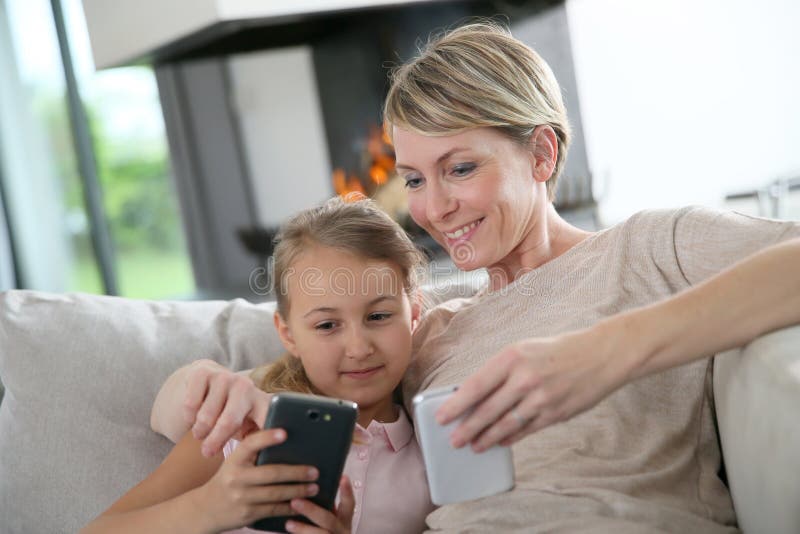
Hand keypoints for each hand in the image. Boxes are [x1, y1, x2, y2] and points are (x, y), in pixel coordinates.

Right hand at [183, 361, 271, 456]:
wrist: (208, 380)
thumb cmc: (231, 412)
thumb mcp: (247, 424)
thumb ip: (256, 439)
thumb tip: (262, 463)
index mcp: (261, 401)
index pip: (269, 418)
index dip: (271, 432)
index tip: (278, 440)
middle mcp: (245, 386)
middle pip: (229, 421)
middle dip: (216, 441)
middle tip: (207, 453)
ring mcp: (225, 377)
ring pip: (206, 416)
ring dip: (200, 431)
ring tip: (200, 434)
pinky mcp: (203, 372)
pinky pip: (191, 405)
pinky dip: (188, 418)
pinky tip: (193, 418)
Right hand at [198, 429, 319, 530]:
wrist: (206, 508)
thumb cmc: (230, 479)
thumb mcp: (236, 463)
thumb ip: (255, 456)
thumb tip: (290, 446)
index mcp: (235, 460)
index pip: (250, 444)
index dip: (267, 438)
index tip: (285, 433)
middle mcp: (236, 477)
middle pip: (271, 473)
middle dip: (296, 472)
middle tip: (314, 471)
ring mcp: (241, 497)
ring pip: (276, 494)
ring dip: (298, 491)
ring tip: (314, 487)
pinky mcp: (247, 514)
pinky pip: (273, 510)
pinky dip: (290, 507)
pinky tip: (302, 504)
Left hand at [285, 476, 354, 533]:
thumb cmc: (322, 531)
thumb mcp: (328, 520)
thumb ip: (323, 507)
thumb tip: (306, 489)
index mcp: (344, 520)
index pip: (349, 503)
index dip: (347, 491)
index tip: (342, 477)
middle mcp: (341, 531)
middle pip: (329, 520)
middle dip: (311, 510)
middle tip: (295, 501)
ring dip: (303, 529)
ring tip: (288, 523)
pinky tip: (287, 533)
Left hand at [436, 324, 633, 450]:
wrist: (600, 355)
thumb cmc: (556, 350)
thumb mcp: (524, 350)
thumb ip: (500, 371)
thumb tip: (472, 394)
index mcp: (512, 357)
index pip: (475, 385)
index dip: (456, 405)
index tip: (441, 417)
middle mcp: (525, 378)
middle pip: (487, 410)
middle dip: (467, 428)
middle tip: (453, 440)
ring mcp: (541, 398)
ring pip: (505, 424)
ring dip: (486, 438)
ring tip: (473, 445)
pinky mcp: (556, 414)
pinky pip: (526, 430)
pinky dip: (510, 438)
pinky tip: (499, 442)